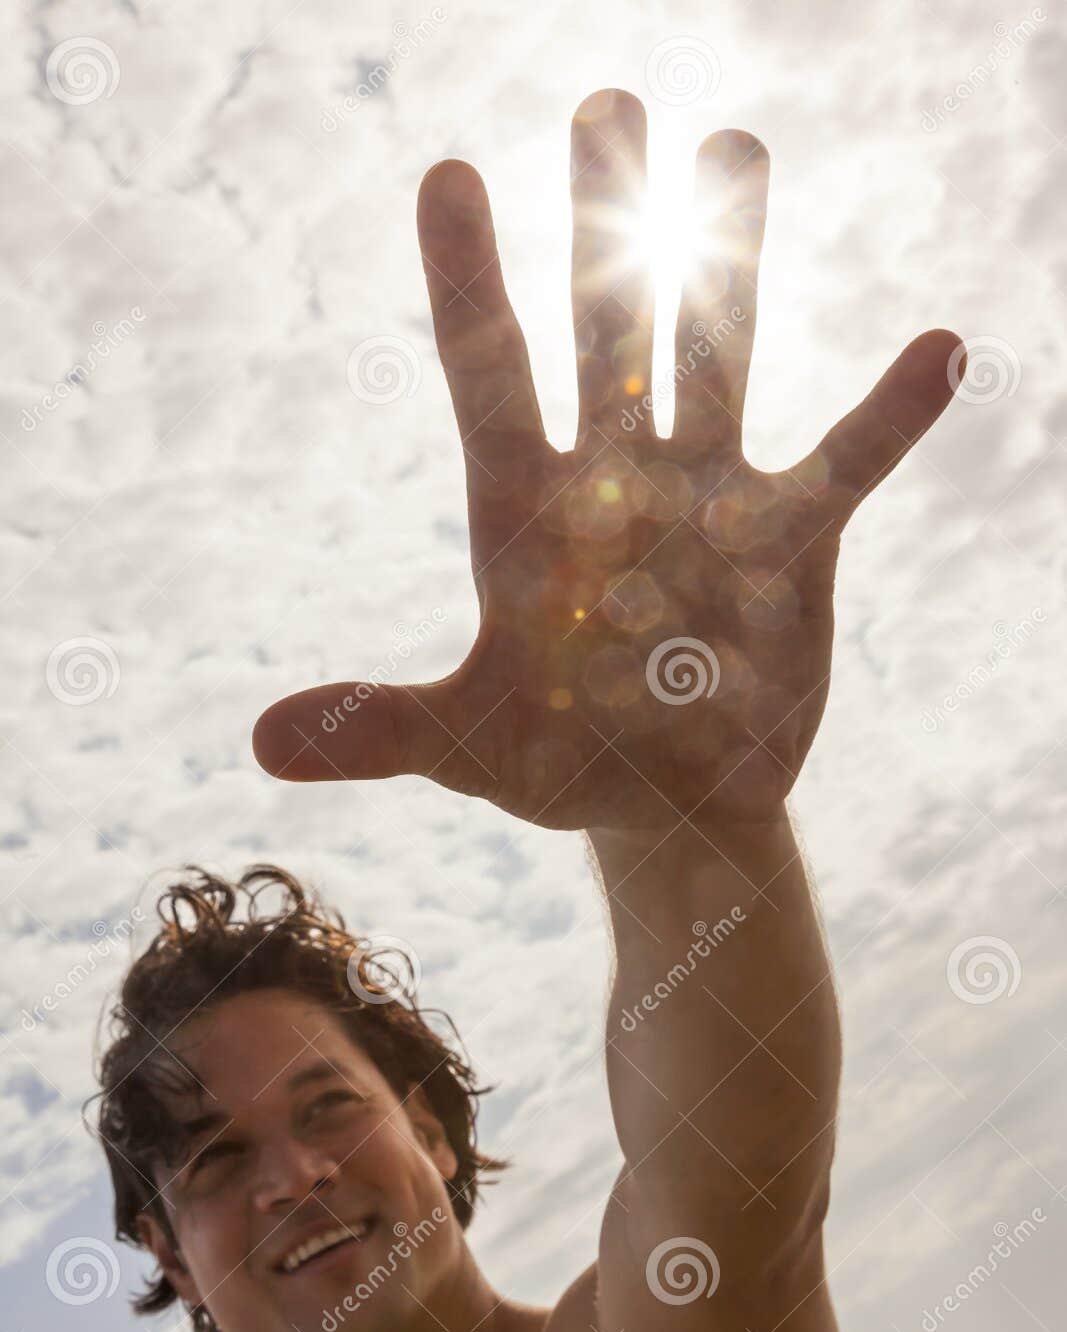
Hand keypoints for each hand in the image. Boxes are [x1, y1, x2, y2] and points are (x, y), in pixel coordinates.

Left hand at [254, 89, 962, 831]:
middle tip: (605, 104)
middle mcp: (612, 479)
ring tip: (733, 146)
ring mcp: (705, 497)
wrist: (665, 802)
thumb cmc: (557, 762)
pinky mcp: (788, 543)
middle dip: (603, 225)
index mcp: (521, 514)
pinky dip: (891, 416)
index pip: (487, 378)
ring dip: (728, 263)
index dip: (468, 284)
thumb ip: (384, 727)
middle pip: (604, 332)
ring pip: (716, 358)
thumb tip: (265, 744)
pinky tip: (938, 346)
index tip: (450, 176)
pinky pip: (845, 465)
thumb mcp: (468, 747)